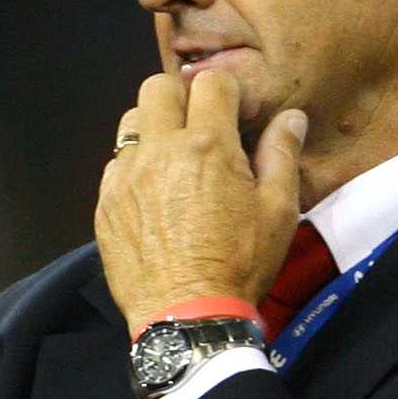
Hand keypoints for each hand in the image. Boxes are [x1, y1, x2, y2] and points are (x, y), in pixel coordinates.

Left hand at [96, 70, 305, 336]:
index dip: (231, 93)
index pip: (211, 82)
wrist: (186, 316)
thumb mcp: (278, 211)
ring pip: (131, 121)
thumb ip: (281, 155)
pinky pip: (116, 164)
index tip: (241, 117)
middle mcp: (160, 151)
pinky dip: (136, 167)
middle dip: (184, 97)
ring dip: (154, 128)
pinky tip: (157, 194)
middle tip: (203, 126)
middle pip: (159, 87)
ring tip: (176, 158)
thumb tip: (291, 119)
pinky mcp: (106, 202)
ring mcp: (126, 175)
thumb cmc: (238, 266)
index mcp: (207, 146)